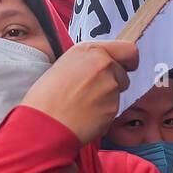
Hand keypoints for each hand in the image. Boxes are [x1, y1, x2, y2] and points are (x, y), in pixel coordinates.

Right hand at [20, 40, 138, 145]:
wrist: (44, 122)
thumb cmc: (46, 97)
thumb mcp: (64, 66)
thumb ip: (87, 63)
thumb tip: (99, 68)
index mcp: (89, 50)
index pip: (128, 49)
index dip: (126, 60)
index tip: (124, 66)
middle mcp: (103, 64)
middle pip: (123, 74)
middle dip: (112, 83)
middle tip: (90, 92)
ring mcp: (110, 85)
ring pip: (117, 93)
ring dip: (106, 99)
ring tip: (82, 105)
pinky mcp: (113, 106)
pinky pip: (112, 110)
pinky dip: (102, 115)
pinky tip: (84, 116)